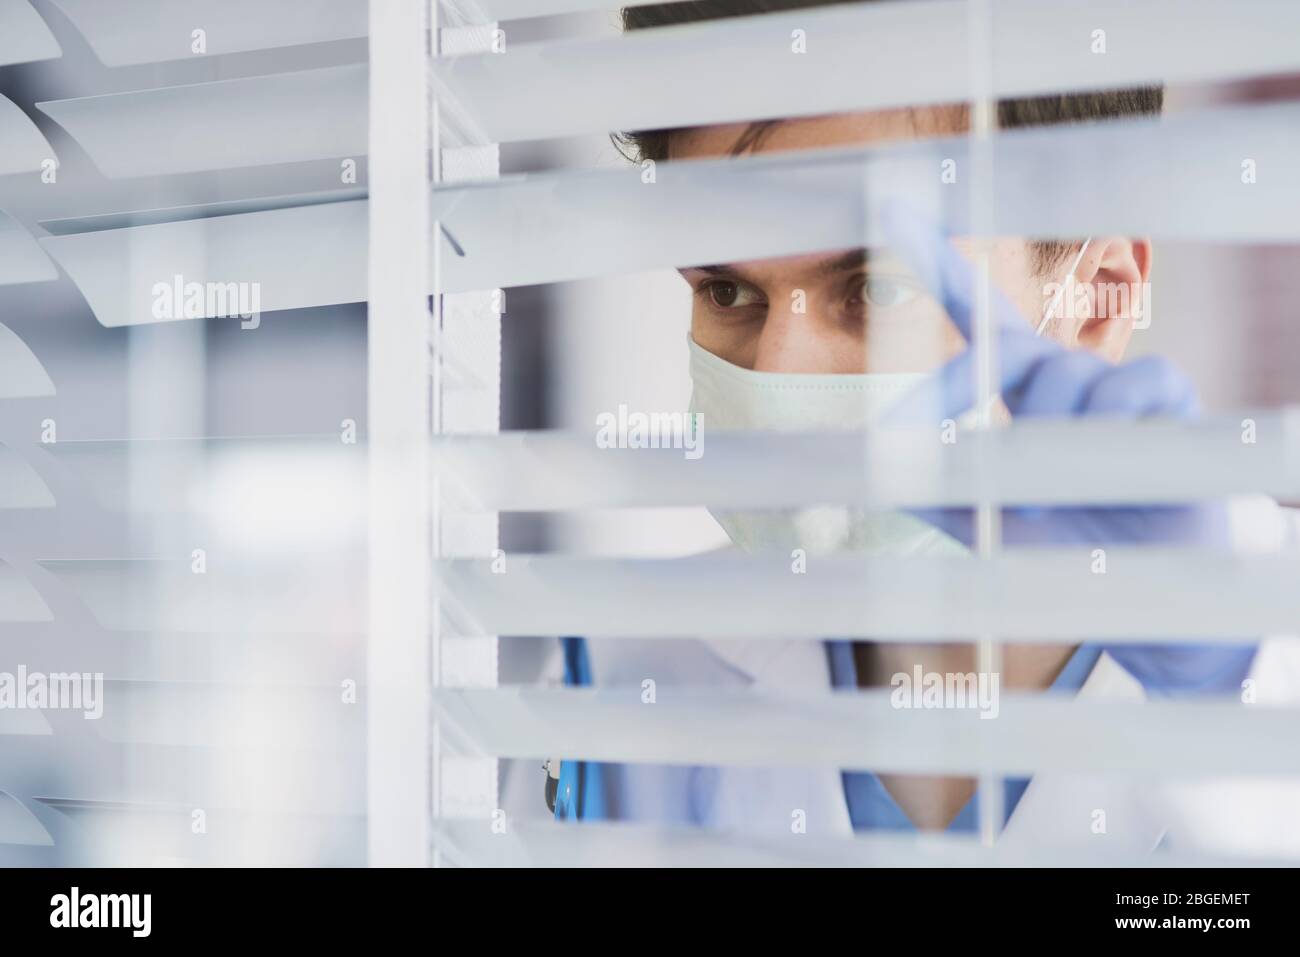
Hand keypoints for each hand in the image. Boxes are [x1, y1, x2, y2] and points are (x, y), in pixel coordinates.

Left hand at [879, 204, 1254, 693]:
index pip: (975, 311)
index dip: (936, 259)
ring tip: (1040, 499)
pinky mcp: (1172, 400)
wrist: (1154, 586)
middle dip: (962, 390)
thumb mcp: (984, 518)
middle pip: (1005, 345)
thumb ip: (933, 489)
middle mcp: (1069, 371)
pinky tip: (1102, 466)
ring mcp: (1122, 380)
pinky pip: (1130, 386)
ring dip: (1039, 438)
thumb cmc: (1069, 540)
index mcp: (1022, 386)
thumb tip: (865, 474)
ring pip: (1062, 374)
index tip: (892, 203)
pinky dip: (1102, 429)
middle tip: (934, 446)